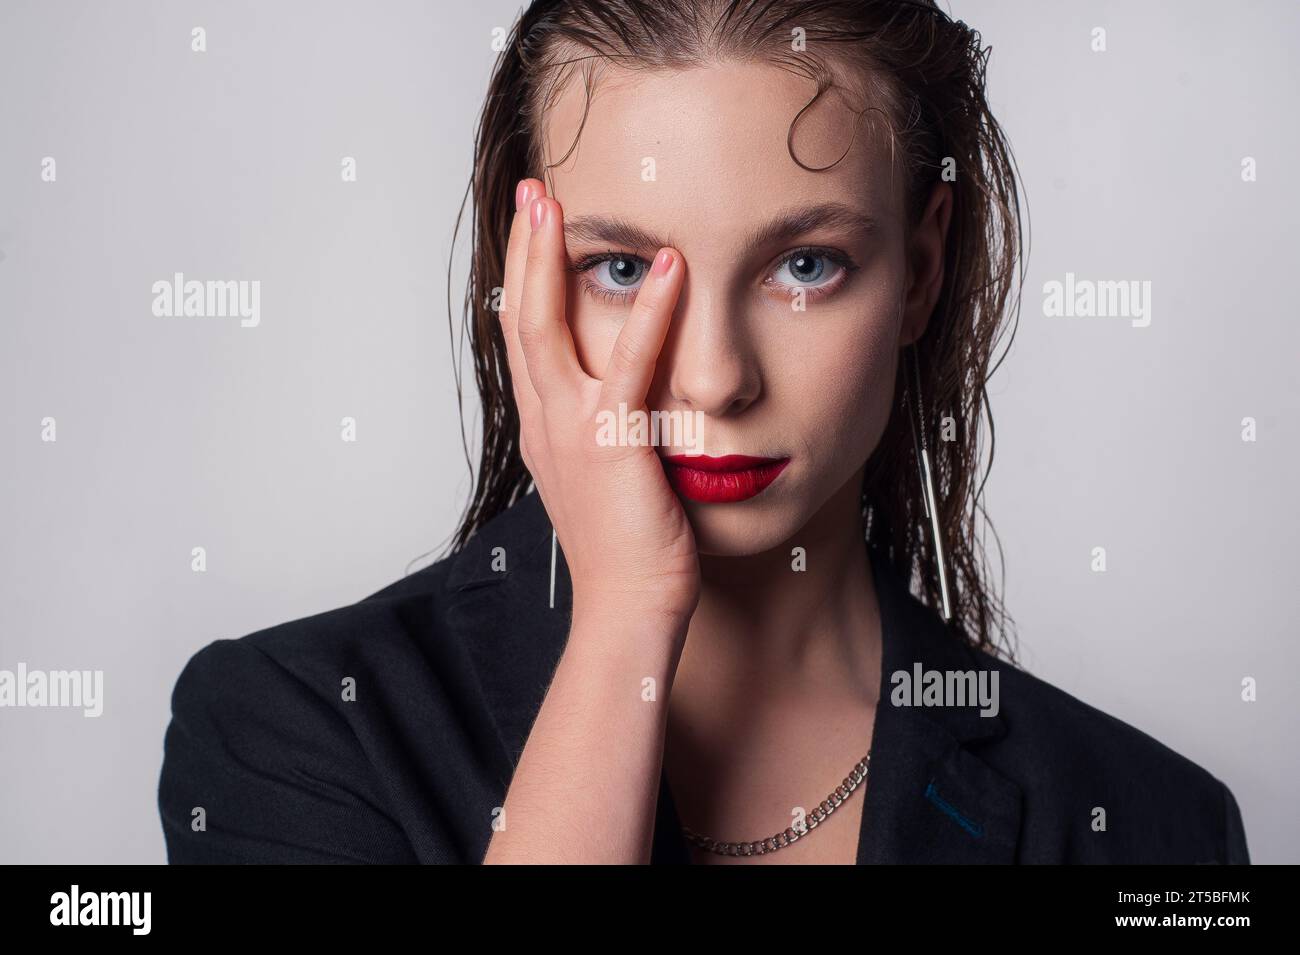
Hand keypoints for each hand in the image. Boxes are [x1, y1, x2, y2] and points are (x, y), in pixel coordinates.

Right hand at [498, 178, 699, 625]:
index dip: (524, 281)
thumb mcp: (609, 483)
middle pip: (520, 318)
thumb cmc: (629, 554)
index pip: (526, 339)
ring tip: (561, 201)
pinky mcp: (613, 445)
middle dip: (523, 251)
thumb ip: (609, 438)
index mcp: (546, 430)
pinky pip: (630, 367)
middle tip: (531, 192)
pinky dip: (651, 314)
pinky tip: (671, 267)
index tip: (534, 232)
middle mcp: (547, 424)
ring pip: (548, 327)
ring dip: (552, 259)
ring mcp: (572, 432)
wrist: (628, 611)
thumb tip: (627, 411)